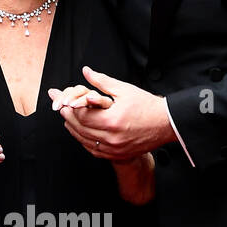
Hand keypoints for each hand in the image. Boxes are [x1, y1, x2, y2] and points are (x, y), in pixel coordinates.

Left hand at [58, 67, 174, 159]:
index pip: (81, 115)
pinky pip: (93, 150)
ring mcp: (113, 149)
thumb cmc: (147, 106)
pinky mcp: (116, 155)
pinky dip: (84, 140)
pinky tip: (80, 132)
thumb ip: (102, 81)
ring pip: (84, 140)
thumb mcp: (124, 90)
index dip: (70, 107)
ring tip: (67, 118)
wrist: (166, 124)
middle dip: (67, 116)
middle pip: (80, 128)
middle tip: (60, 107)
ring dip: (73, 129)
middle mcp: (111, 138)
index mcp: (112, 121)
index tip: (63, 99)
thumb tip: (86, 72)